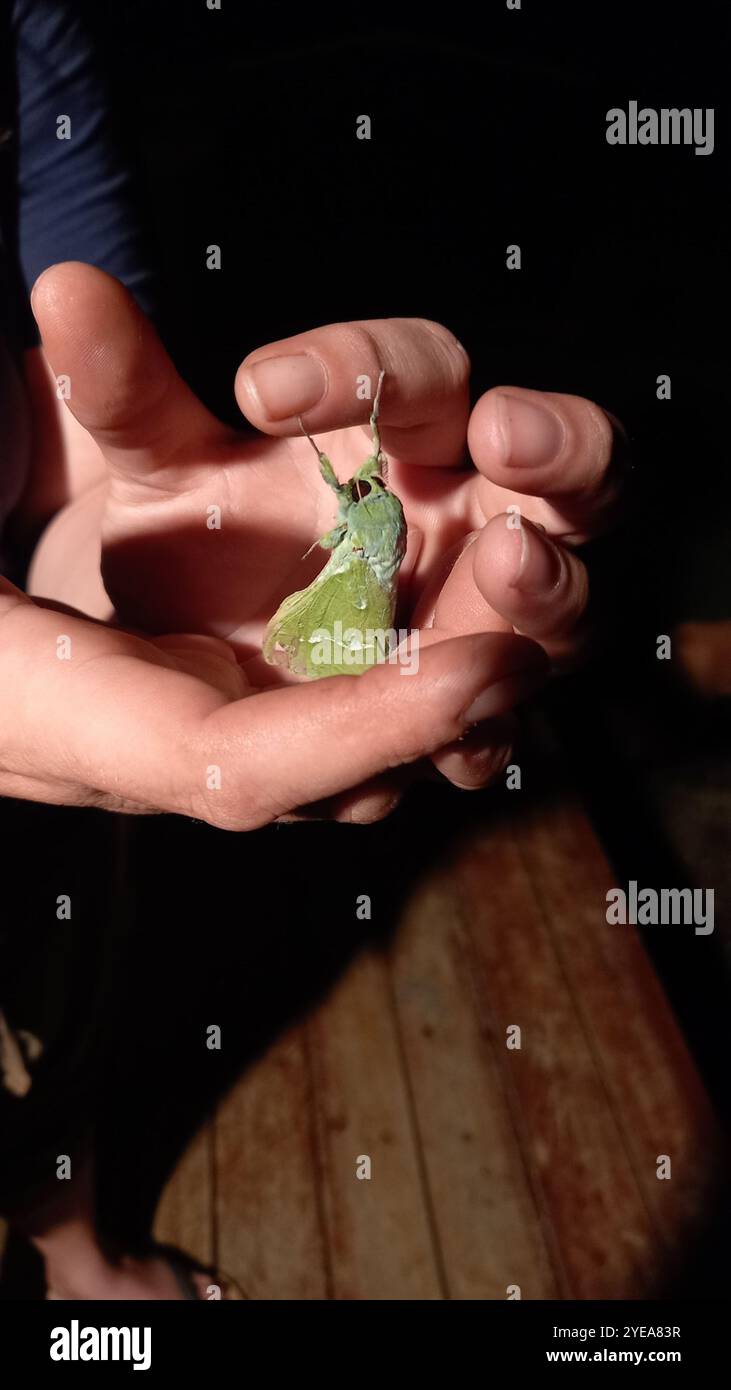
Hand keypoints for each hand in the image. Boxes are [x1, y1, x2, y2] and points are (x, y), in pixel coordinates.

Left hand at [28, 262, 624, 813]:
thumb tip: (67, 292)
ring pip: (559, 600)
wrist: (195, 643)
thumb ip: (129, 392)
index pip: (426, 375)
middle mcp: (467, 518)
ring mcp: (472, 620)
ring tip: (510, 567)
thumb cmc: (204, 531)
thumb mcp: (159, 465)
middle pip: (570, 468)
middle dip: (559, 449)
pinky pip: (494, 724)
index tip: (265, 391)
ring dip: (547, 587)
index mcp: (407, 433)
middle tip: (507, 439)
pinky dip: (481, 729)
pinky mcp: (447, 714)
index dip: (370, 368)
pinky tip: (455, 740)